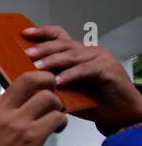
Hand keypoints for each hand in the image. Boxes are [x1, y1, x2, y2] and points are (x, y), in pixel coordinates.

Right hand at [0, 32, 66, 145]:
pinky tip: (56, 129)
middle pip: (30, 78)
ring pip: (48, 97)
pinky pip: (56, 117)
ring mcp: (15, 123)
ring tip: (54, 116)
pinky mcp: (31, 137)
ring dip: (57, 104)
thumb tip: (17, 106)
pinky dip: (61, 122)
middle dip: (47, 80)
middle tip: (51, 89)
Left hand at [23, 24, 141, 132]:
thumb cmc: (94, 101)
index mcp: (78, 53)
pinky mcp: (108, 69)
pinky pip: (86, 70)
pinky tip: (58, 81)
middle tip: (26, 54)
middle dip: (43, 49)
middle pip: (63, 44)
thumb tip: (25, 82)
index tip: (24, 34)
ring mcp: (100, 58)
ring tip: (37, 68)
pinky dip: (71, 75)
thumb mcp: (66, 90)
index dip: (43, 33)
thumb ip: (51, 82)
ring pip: (72, 56)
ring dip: (53, 61)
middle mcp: (89, 52)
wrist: (121, 112)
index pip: (59, 36)